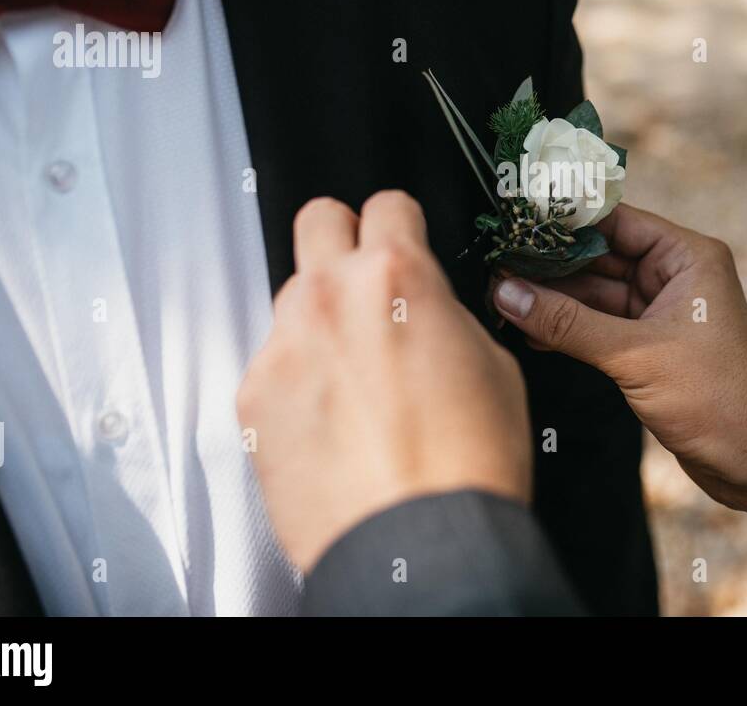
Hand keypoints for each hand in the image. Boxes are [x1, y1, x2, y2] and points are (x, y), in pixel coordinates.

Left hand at [238, 191, 530, 571]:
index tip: (401, 239)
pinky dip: (298, 380)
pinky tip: (332, 420)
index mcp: (398, 277)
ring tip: (355, 376)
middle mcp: (331, 298)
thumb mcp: (492, 364)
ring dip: (321, 318)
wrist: (419, 543)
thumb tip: (426, 309)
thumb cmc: (465, 465)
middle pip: (316, 219)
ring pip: (293, 297)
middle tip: (365, 278)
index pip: (386, 204)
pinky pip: (273, 363)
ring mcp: (283, 346)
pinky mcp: (253, 398)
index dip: (402, 222)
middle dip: (344, 238)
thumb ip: (444, 314)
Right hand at [493, 204, 746, 532]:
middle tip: (496, 264)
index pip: (615, 221)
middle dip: (549, 264)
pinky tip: (527, 328)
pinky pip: (597, 326)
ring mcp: (660, 311)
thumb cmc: (717, 399)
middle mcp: (674, 276)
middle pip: (598, 257)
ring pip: (593, 294)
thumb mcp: (635, 355)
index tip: (518, 219)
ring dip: (551, 298)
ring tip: (501, 296)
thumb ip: (568, 323)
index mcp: (686, 257)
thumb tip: (507, 293)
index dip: (565, 220)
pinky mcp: (648, 346)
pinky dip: (565, 328)